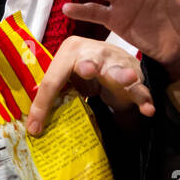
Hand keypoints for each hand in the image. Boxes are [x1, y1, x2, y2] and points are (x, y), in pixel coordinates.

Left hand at [26, 36, 154, 135]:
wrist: (116, 64)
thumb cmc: (86, 73)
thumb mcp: (66, 79)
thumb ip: (50, 96)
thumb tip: (32, 126)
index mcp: (71, 50)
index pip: (54, 78)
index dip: (43, 104)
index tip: (35, 128)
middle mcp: (95, 52)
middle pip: (90, 62)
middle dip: (89, 65)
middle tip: (86, 69)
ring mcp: (117, 63)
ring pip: (119, 71)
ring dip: (123, 75)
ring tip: (127, 78)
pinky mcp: (135, 77)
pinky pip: (140, 90)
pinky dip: (144, 99)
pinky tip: (148, 109)